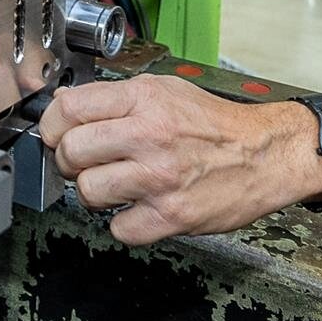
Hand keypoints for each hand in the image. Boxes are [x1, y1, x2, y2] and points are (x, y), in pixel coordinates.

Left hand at [37, 74, 321, 245]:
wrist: (267, 154)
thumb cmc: (216, 125)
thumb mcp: (166, 92)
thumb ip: (115, 98)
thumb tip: (65, 104)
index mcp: (144, 99)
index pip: (68, 108)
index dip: (54, 125)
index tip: (59, 134)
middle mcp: (149, 134)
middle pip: (70, 151)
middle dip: (70, 162)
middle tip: (88, 164)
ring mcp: (159, 177)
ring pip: (87, 191)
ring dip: (96, 193)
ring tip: (117, 186)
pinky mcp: (170, 215)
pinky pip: (118, 229)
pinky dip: (125, 224)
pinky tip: (140, 208)